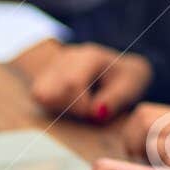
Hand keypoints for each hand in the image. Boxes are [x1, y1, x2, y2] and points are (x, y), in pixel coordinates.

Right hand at [31, 42, 152, 121]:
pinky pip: (38, 95)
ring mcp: (53, 65)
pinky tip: (71, 105)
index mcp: (89, 56)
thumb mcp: (131, 86)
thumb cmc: (127, 79)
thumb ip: (115, 99)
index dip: (81, 106)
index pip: (72, 84)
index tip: (96, 113)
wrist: (121, 70)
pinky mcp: (45, 76)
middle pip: (51, 90)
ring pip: (40, 93)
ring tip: (80, 107)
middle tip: (88, 111)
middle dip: (70, 108)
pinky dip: (53, 105)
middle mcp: (66, 57)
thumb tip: (95, 112)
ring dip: (59, 107)